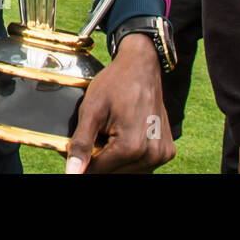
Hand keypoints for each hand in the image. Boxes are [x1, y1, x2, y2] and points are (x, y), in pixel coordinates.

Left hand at [66, 34, 174, 172]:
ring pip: (128, 171)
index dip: (84, 159)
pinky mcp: (167, 151)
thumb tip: (73, 173)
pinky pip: (142, 165)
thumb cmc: (116, 84)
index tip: (79, 145)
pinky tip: (125, 136)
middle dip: (100, 158)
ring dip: (115, 159)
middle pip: (113, 173)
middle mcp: (151, 155)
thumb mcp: (92, 110)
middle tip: (98, 133)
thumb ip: (81, 144)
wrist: (142, 66)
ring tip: (111, 133)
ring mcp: (162, 154)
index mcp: (131, 147)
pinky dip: (129, 157)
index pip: (98, 171)